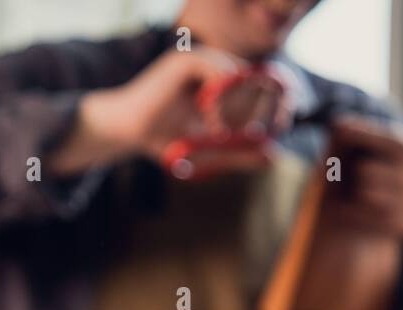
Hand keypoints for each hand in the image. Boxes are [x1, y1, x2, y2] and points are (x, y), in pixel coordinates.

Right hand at [50, 49, 285, 174]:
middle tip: (239, 134)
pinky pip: (221, 75)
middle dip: (255, 110)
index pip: (258, 85)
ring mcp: (199, 60)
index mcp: (219, 82)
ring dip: (234, 110)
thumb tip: (272, 156)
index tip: (274, 126)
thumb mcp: (208, 150)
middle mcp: (213, 66)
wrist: (127, 133)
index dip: (272, 103)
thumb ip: (239, 152)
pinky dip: (220, 101)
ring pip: (239, 79)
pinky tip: (208, 121)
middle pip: (254, 82)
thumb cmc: (162, 139)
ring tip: (215, 131)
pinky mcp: (186, 61)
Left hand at [330, 116, 402, 275]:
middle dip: (353, 166)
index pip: (383, 138)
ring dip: (351, 188)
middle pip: (364, 169)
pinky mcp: (397, 225)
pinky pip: (360, 215)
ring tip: (350, 183)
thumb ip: (398, 145)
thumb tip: (354, 131)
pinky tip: (343, 203)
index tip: (337, 124)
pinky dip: (348, 208)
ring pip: (361, 192)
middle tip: (344, 164)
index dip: (357, 130)